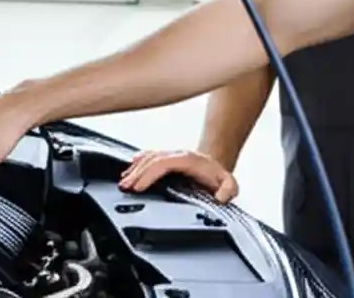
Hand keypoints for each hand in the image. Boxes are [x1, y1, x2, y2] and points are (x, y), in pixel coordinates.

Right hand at [118, 149, 238, 202]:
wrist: (216, 166)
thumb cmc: (218, 177)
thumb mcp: (230, 184)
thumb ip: (228, 190)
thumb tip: (220, 197)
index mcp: (187, 160)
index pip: (162, 163)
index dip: (149, 174)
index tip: (138, 187)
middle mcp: (176, 155)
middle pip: (151, 161)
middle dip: (136, 174)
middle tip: (125, 187)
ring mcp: (169, 156)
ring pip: (147, 158)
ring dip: (134, 170)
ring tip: (123, 183)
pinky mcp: (165, 159)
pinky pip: (147, 158)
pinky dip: (136, 164)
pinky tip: (128, 170)